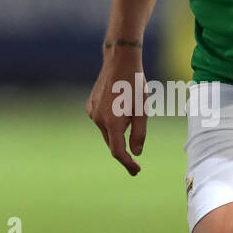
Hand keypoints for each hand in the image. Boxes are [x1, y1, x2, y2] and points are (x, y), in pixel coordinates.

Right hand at [85, 47, 146, 174]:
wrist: (119, 61)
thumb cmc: (135, 85)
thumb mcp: (143, 111)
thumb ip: (139, 134)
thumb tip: (135, 153)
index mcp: (113, 122)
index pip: (118, 151)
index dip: (127, 163)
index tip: (136, 171)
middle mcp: (99, 119)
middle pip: (112, 142)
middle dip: (124, 148)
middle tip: (136, 159)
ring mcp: (92, 112)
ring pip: (107, 131)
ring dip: (118, 131)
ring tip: (130, 112)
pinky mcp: (90, 106)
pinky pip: (101, 120)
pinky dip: (111, 121)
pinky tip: (119, 107)